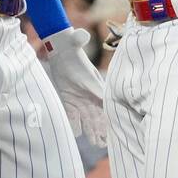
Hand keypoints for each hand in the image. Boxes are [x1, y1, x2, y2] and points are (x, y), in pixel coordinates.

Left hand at [40, 28, 107, 144]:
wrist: (62, 48)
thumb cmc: (72, 44)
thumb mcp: (75, 42)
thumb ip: (79, 39)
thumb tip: (81, 35)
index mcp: (95, 82)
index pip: (104, 99)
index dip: (109, 112)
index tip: (115, 124)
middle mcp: (90, 93)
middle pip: (98, 114)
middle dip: (102, 128)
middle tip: (105, 142)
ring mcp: (80, 98)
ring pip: (88, 118)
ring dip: (92, 130)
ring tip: (97, 143)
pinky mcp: (69, 100)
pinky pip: (73, 116)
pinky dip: (74, 125)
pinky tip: (76, 134)